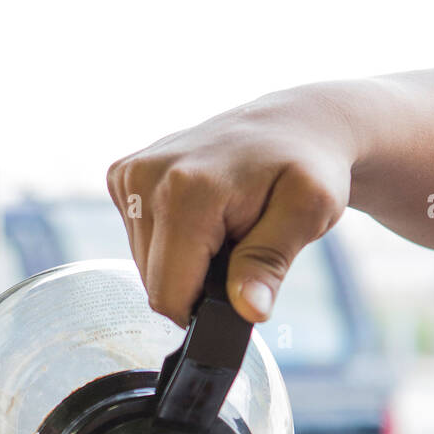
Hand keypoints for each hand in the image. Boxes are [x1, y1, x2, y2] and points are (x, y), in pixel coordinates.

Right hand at [107, 88, 352, 326]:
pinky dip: (173, 241)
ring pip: (144, 265)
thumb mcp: (308, 214)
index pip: (168, 294)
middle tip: (240, 246)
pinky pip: (139, 240)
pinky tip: (205, 215)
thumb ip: (270, 263)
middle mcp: (147, 176)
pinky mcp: (125, 175)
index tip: (239, 286)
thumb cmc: (308, 167)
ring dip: (186, 261)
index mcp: (186, 190)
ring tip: (225, 227)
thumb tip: (248, 311)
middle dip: (197, 282)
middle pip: (154, 283)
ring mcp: (131, 173)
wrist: (295, 123)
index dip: (204, 310)